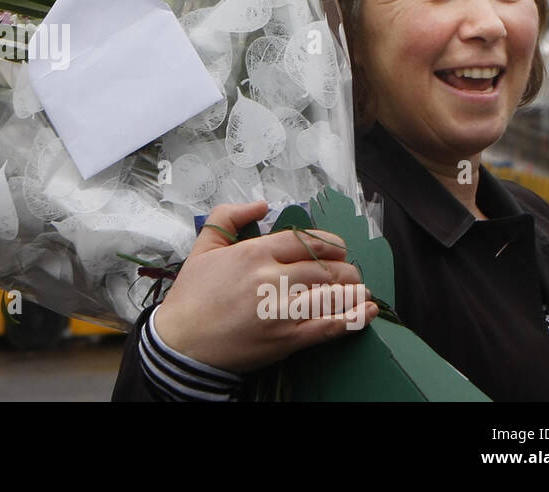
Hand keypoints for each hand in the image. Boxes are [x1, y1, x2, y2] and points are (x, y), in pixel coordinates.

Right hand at [151, 200, 376, 373]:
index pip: (307, 240)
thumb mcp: (203, 247)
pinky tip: (367, 312)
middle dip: (346, 269)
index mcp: (254, 253)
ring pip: (334, 294)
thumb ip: (229, 216)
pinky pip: (330, 326)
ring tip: (361, 291)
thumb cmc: (192, 296)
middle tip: (350, 273)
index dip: (331, 243)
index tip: (339, 249)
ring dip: (354, 291)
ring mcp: (281, 310)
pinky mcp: (287, 339)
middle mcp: (271, 278)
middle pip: (326, 267)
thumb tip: (261, 205)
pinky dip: (354, 318)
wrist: (181, 343)